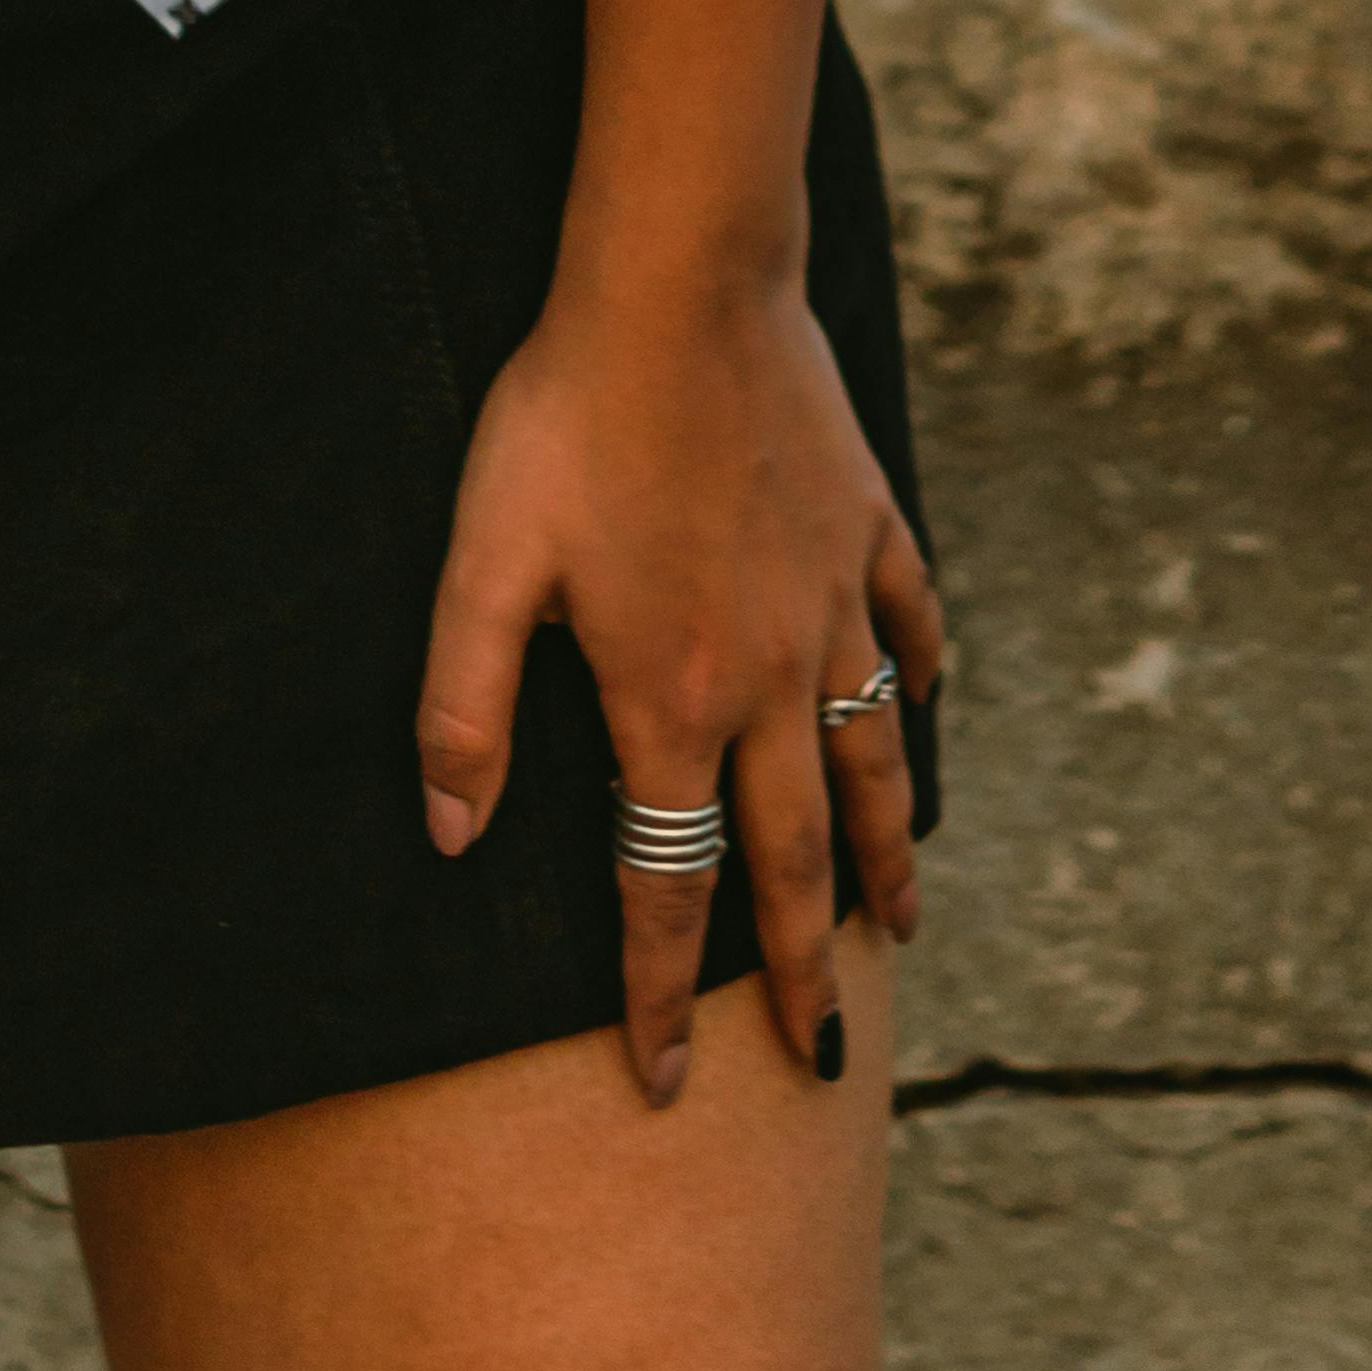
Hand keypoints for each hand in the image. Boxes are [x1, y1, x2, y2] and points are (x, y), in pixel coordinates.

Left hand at [413, 269, 943, 1106]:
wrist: (682, 289)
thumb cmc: (567, 416)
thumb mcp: (484, 563)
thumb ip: (464, 705)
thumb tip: (448, 832)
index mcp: (670, 703)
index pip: (667, 887)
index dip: (662, 992)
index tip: (670, 1081)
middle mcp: (770, 680)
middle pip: (796, 860)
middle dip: (808, 974)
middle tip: (824, 1059)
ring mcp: (831, 606)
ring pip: (873, 764)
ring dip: (884, 858)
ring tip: (901, 928)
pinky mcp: (864, 527)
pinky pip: (909, 625)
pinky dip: (921, 680)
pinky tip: (923, 709)